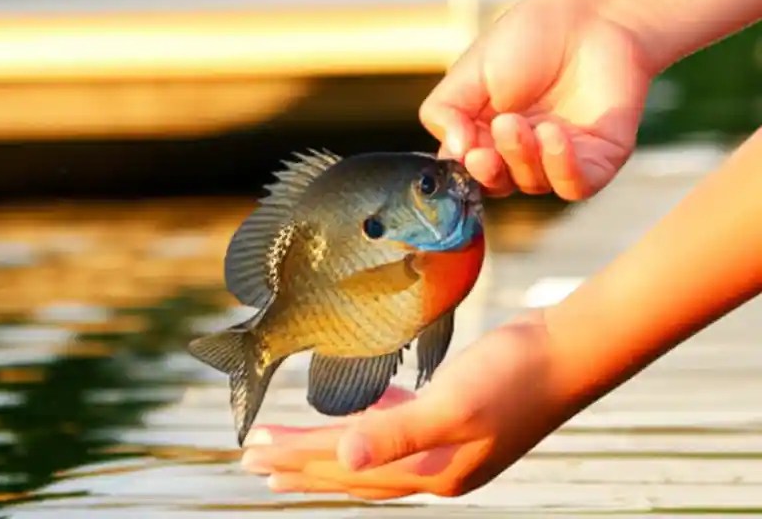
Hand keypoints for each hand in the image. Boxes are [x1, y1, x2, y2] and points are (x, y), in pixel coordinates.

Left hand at [239, 311, 577, 499]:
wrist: (572, 351)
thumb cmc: (515, 375)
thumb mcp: (453, 406)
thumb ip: (397, 432)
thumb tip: (343, 458)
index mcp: (432, 473)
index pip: (346, 468)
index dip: (298, 459)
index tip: (254, 453)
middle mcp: (437, 468)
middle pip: (353, 469)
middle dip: (302, 463)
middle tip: (253, 460)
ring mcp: (450, 445)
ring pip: (372, 449)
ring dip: (329, 446)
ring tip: (290, 446)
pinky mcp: (458, 416)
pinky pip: (400, 424)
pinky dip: (374, 419)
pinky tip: (361, 408)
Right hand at [420, 0, 655, 199]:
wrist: (592, 18)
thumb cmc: (529, 37)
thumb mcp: (467, 72)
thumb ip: (443, 112)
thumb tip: (452, 153)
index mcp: (487, 132)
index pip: (469, 170)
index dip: (467, 169)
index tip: (469, 149)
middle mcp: (523, 150)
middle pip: (499, 183)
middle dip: (493, 166)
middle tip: (500, 128)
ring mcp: (561, 156)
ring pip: (534, 185)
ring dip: (523, 157)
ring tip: (521, 121)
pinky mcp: (599, 158)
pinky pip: (576, 185)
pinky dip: (560, 167)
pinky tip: (553, 135)